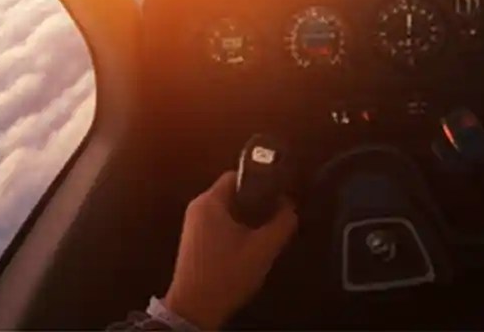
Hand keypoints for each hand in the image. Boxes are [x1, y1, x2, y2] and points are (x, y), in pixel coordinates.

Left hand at [163, 171, 297, 329]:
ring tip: (267, 231)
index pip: (240, 174)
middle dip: (258, 202)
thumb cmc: (226, 274)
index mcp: (210, 202)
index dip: (263, 180)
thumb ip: (283, 222)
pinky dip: (237, 229)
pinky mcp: (195, 241)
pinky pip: (221, 224)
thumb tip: (290, 205)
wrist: (194, 310)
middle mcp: (198, 208)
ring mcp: (194, 225)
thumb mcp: (263, 248)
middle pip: (235, 192)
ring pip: (229, 210)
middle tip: (278, 214)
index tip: (281, 192)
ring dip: (249, 218)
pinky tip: (251, 245)